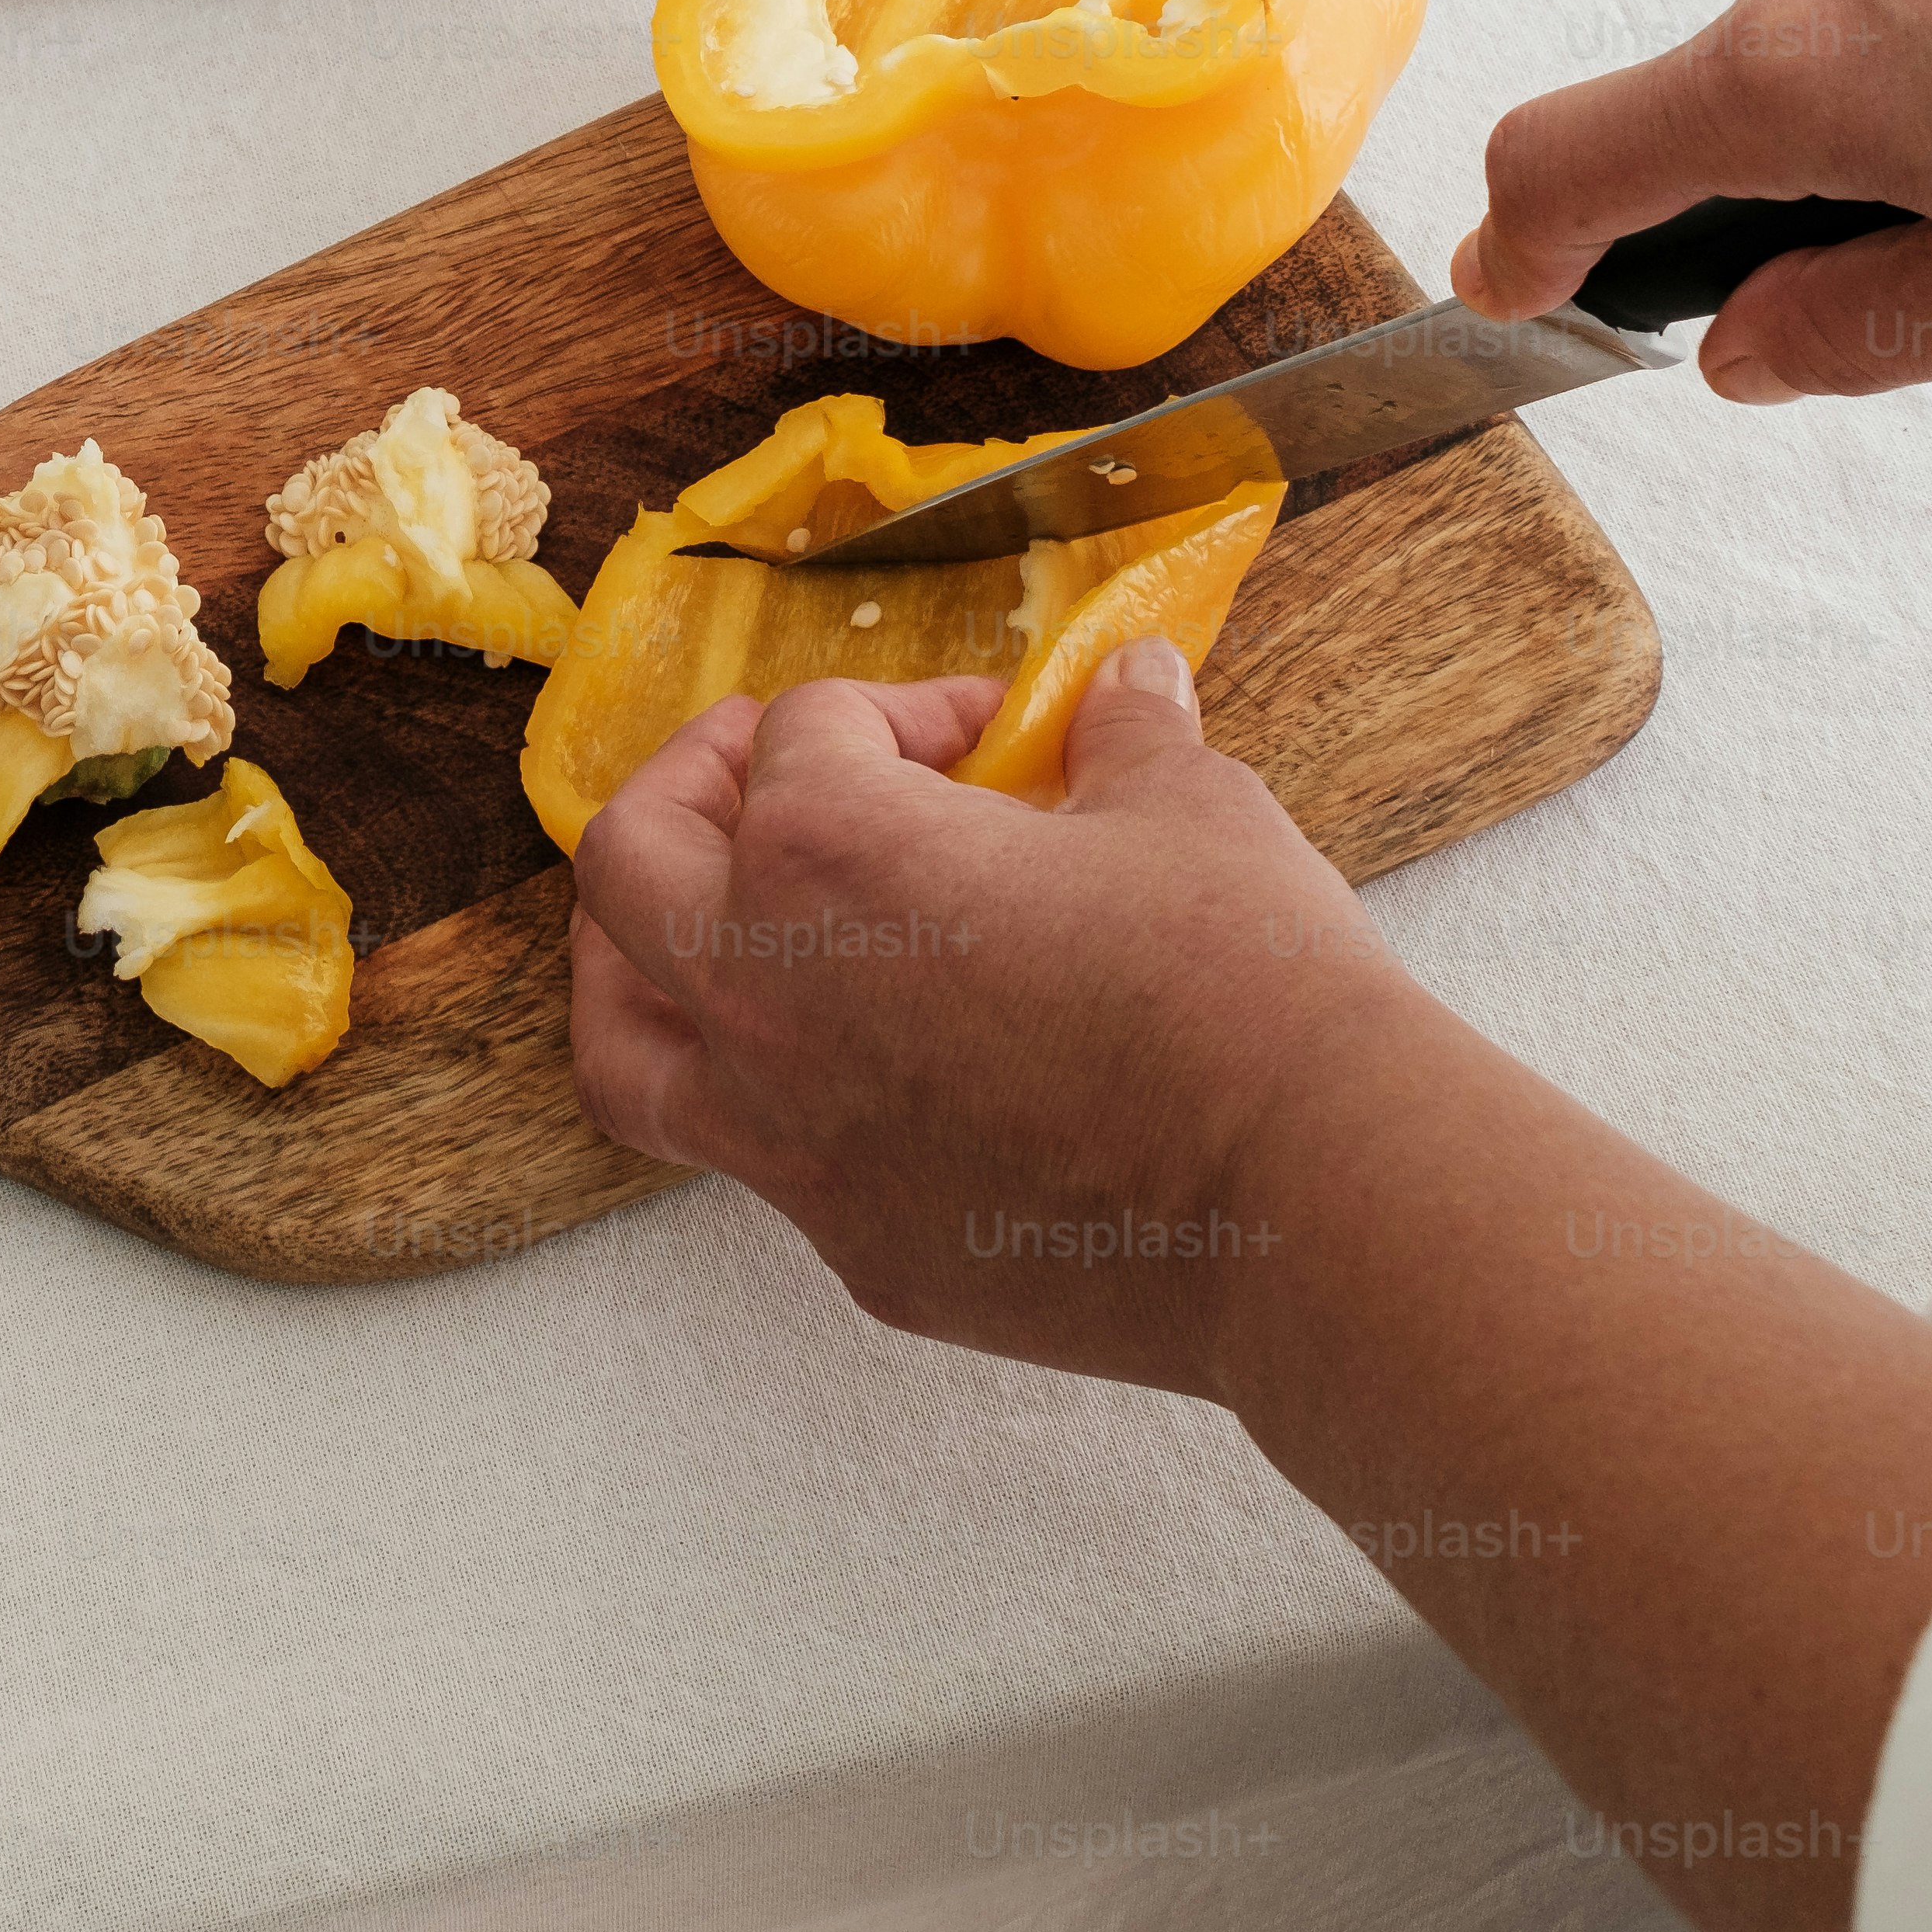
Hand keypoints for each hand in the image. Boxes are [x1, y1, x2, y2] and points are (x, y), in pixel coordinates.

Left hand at [564, 650, 1407, 1394]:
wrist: (1308, 1205)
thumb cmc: (1243, 988)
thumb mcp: (1190, 811)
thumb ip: (1125, 737)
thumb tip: (1129, 684)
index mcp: (826, 852)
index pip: (809, 736)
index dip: (905, 708)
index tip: (989, 733)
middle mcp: (764, 994)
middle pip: (630, 860)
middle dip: (694, 789)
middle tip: (774, 770)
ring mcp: (791, 1139)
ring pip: (623, 1043)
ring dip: (644, 964)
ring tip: (705, 924)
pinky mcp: (852, 1247)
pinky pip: (756, 1159)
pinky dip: (778, 1098)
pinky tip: (856, 1072)